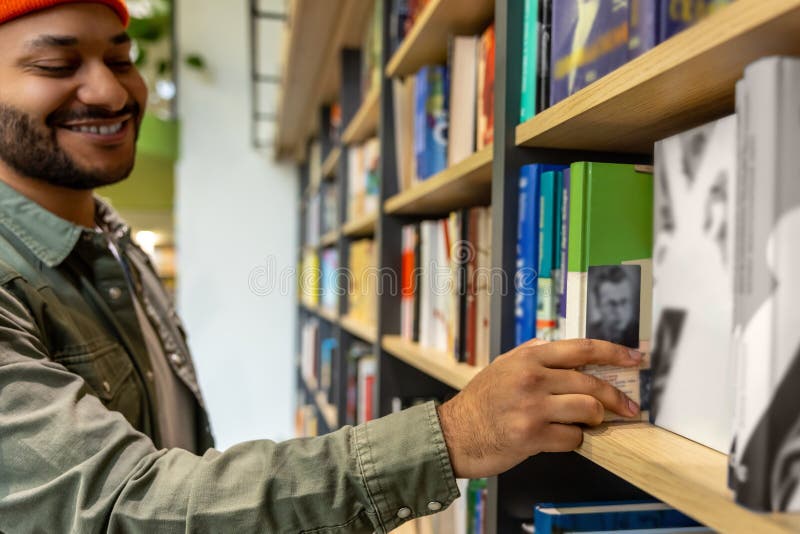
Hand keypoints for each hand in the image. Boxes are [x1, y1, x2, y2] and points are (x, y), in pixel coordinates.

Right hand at [436, 338, 642, 478]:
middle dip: (617, 397)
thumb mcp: (501, 366)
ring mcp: (533, 407)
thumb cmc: (479, 402)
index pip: (582, 349)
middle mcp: (533, 379)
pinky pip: (573, 437)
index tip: (635, 358)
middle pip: (592, 383)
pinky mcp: (532, 435)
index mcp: (529, 359)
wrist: (455, 434)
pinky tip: (562, 437)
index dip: (615, 352)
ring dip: (595, 420)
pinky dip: (575, 439)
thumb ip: (529, 353)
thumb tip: (553, 344)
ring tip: (588, 423)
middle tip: (629, 407)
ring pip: (588, 410)